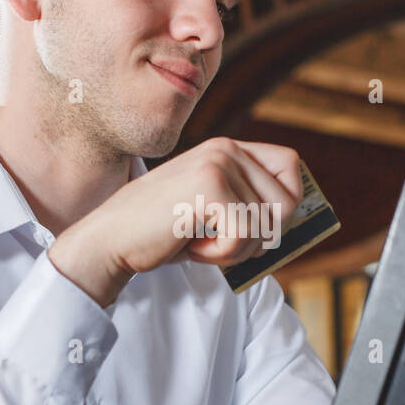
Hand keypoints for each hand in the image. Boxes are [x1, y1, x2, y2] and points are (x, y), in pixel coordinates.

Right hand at [49, 137, 302, 306]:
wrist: (112, 240)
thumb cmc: (160, 232)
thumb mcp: (212, 211)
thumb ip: (247, 205)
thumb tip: (292, 219)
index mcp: (227, 149)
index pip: (290, 165)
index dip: (285, 202)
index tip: (259, 225)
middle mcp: (226, 149)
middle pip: (286, 203)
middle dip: (258, 237)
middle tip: (217, 240)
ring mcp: (218, 165)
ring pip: (265, 226)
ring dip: (235, 249)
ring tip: (198, 239)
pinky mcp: (210, 188)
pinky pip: (244, 237)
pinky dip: (220, 255)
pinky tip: (190, 244)